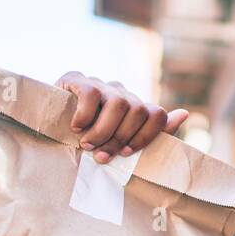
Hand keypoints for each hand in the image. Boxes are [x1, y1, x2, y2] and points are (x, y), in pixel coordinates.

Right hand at [55, 72, 189, 162]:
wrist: (50, 128)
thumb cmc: (91, 141)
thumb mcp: (121, 144)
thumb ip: (153, 133)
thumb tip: (184, 114)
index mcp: (135, 108)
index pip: (157, 114)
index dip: (146, 136)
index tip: (127, 154)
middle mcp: (121, 92)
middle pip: (137, 110)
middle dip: (120, 138)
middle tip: (101, 156)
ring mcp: (101, 84)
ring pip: (118, 103)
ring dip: (102, 131)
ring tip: (87, 145)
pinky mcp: (77, 79)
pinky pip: (91, 94)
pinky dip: (85, 115)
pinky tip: (76, 127)